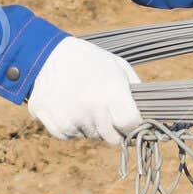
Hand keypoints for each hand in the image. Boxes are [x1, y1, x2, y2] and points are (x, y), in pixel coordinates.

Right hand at [26, 36, 142, 144]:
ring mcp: (73, 119)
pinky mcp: (55, 125)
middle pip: (112, 138)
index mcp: (111, 92)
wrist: (45, 55)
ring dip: (91, 126)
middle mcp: (93, 109)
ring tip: (83, 101)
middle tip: (105, 109)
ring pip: (91, 137)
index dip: (133, 125)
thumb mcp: (117, 65)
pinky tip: (68, 106)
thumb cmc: (87, 59)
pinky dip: (72, 127)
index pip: (131, 125)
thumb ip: (134, 88)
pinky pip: (70, 136)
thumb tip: (147, 112)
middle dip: (113, 129)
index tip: (131, 120)